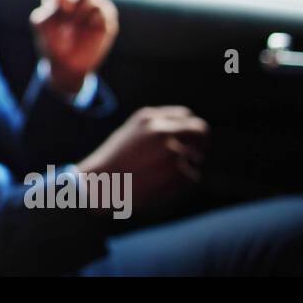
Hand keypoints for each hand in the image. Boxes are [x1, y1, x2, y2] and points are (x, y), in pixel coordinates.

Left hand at [29, 0, 117, 93]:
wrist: (66, 65)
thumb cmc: (51, 42)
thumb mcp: (42, 23)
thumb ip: (51, 4)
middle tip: (65, 8)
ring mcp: (94, 7)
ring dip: (78, 10)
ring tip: (72, 24)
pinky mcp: (107, 19)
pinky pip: (101, 9)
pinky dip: (91, 18)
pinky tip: (87, 27)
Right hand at [76, 106, 208, 213]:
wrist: (100, 184)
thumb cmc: (113, 162)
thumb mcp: (130, 133)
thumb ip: (157, 129)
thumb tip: (184, 135)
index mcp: (149, 118)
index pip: (185, 116)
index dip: (190, 129)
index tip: (191, 140)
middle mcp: (163, 130)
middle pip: (200, 131)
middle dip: (202, 143)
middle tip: (198, 156)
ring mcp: (172, 151)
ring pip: (195, 160)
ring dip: (185, 169)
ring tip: (158, 178)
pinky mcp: (177, 172)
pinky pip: (191, 178)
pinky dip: (181, 184)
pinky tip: (159, 186)